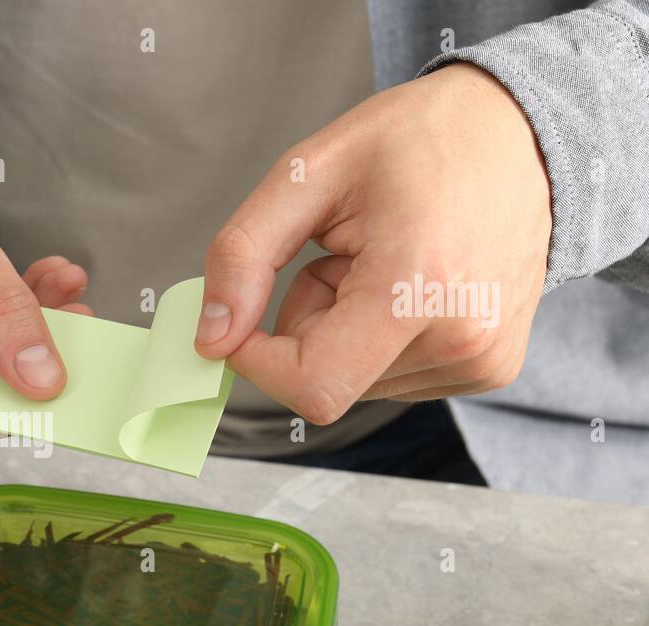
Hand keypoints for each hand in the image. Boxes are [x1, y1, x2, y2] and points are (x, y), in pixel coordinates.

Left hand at [196, 63, 552, 423]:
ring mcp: (483, 359)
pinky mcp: (491, 368)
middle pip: (326, 381)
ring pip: (355, 382)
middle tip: (337, 258)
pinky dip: (377, 339)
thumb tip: (211, 339)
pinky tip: (407, 283)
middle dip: (305, 329)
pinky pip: (392, 378)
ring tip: (381, 262)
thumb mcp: (305, 174)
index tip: (246, 318)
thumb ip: (242, 256)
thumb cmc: (417, 140)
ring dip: (341, 333)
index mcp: (418, 286)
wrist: (519, 133)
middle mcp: (462, 337)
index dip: (259, 361)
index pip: (312, 385)